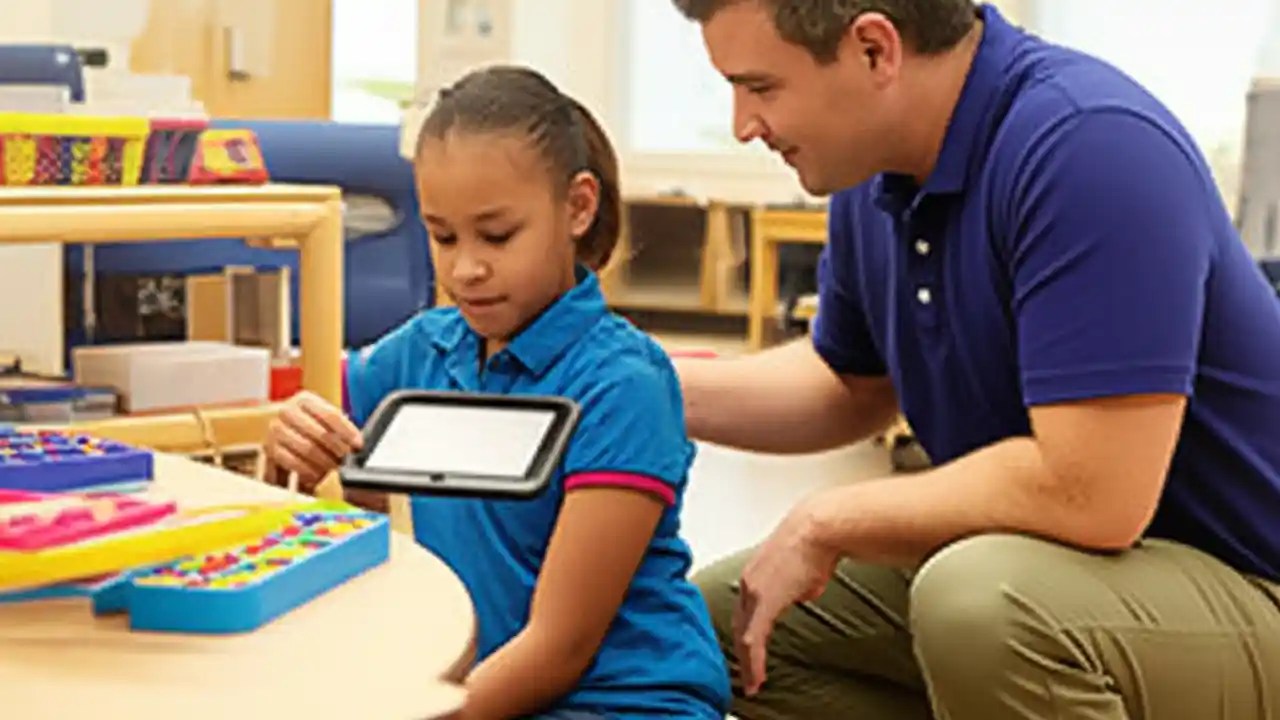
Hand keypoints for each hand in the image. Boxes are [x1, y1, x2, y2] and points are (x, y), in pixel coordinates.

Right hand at [264, 391, 362, 493]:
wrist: (285, 434)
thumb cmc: (311, 426)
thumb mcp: (324, 419)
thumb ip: (339, 426)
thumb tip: (357, 443)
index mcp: (305, 399)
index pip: (330, 415)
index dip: (347, 431)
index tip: (358, 445)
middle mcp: (287, 411)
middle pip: (320, 433)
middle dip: (337, 449)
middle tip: (347, 461)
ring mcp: (276, 429)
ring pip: (307, 448)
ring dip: (324, 462)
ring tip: (335, 469)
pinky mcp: (269, 448)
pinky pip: (292, 461)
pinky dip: (307, 470)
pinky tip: (317, 476)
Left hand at [734, 499, 838, 696]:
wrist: (817, 529)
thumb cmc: (813, 543)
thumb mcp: (799, 571)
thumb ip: (793, 587)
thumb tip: (799, 593)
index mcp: (753, 574)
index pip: (743, 613)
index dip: (744, 635)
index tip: (748, 652)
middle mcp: (747, 583)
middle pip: (739, 626)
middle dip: (741, 654)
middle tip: (747, 676)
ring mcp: (753, 591)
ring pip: (744, 636)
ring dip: (748, 663)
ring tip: (753, 683)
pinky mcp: (764, 600)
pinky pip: (755, 637)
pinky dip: (755, 659)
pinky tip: (757, 675)